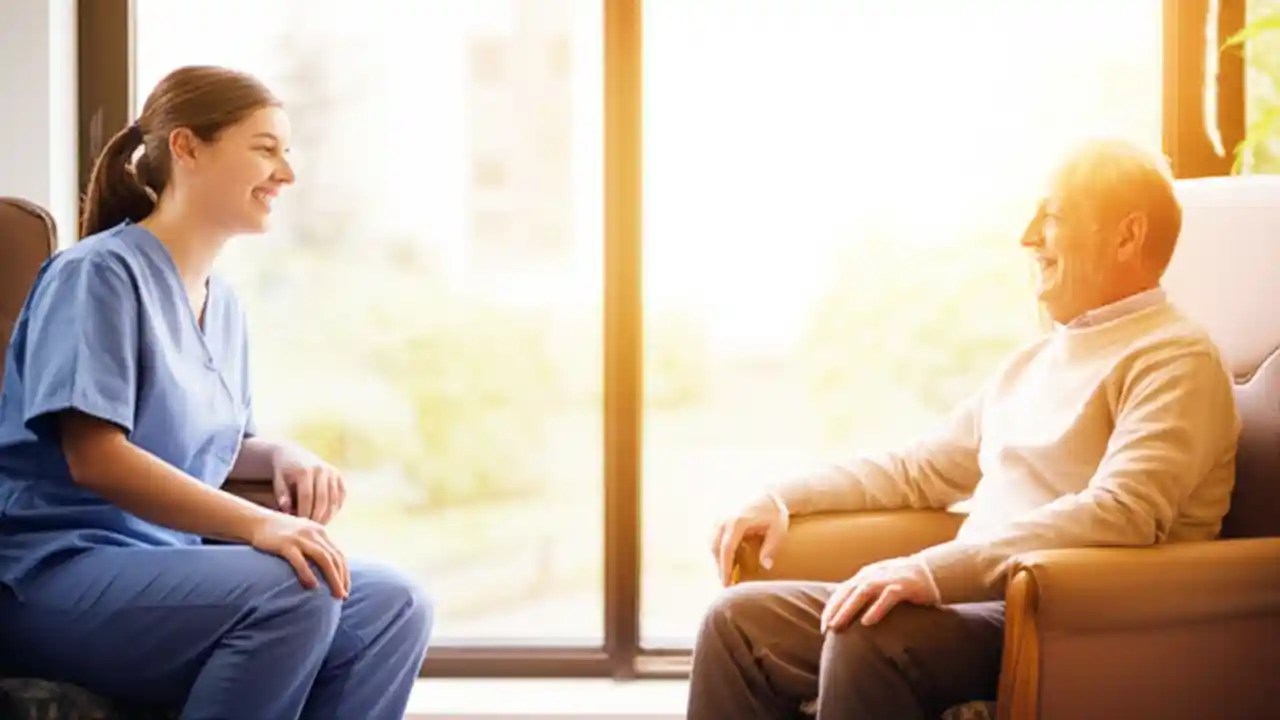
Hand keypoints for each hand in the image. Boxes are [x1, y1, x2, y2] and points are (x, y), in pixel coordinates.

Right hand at [250, 513, 350, 598]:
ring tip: (335, 594)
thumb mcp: (302, 535)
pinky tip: (313, 586)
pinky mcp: (285, 543)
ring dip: (332, 578)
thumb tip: (325, 569)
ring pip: (323, 559)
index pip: (339, 554)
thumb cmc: (280, 533)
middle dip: (341, 578)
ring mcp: (300, 537)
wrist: (256, 521)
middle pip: (334, 558)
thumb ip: (314, 547)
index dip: (345, 573)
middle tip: (343, 597)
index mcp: (320, 532)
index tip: (346, 589)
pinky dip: (308, 573)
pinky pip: (300, 560)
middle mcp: (314, 533)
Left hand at [271, 443, 346, 523]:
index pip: (306, 496)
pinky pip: (341, 496)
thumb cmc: (284, 472)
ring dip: (327, 515)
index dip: (304, 512)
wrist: (294, 454)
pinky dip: (336, 508)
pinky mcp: (339, 476)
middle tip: (311, 528)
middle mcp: (321, 470)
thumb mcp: (279, 482)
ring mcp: (332, 472)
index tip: (300, 524)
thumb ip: (282, 495)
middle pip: (322, 499)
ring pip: (334, 499)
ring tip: (319, 525)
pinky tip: (327, 516)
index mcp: (305, 470)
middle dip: (317, 517)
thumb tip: (287, 509)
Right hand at [710, 493, 788, 586]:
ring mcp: (719, 516)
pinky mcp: (718, 517)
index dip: (725, 567)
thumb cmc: (774, 512)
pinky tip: (727, 560)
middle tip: (727, 584)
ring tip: (727, 573)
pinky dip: (717, 550)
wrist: (767, 492)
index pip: (726, 549)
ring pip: (711, 543)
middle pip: (715, 548)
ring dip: (717, 559)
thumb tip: (766, 566)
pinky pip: (713, 537)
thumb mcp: (778, 529)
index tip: (726, 583)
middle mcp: (724, 518)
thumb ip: (771, 547)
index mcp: (737, 521)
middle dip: (719, 567)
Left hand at [820, 558, 939, 631]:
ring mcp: (888, 578)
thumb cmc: (902, 584)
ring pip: (863, 592)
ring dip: (848, 609)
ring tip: (838, 626)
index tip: (823, 627)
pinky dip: (876, 608)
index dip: (831, 608)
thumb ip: (863, 595)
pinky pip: (888, 596)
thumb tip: (842, 608)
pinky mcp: (905, 585)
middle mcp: (873, 575)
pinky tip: (867, 622)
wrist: (932, 572)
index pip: (842, 591)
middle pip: (848, 591)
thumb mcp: (879, 586)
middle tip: (826, 629)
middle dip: (835, 610)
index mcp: (865, 576)